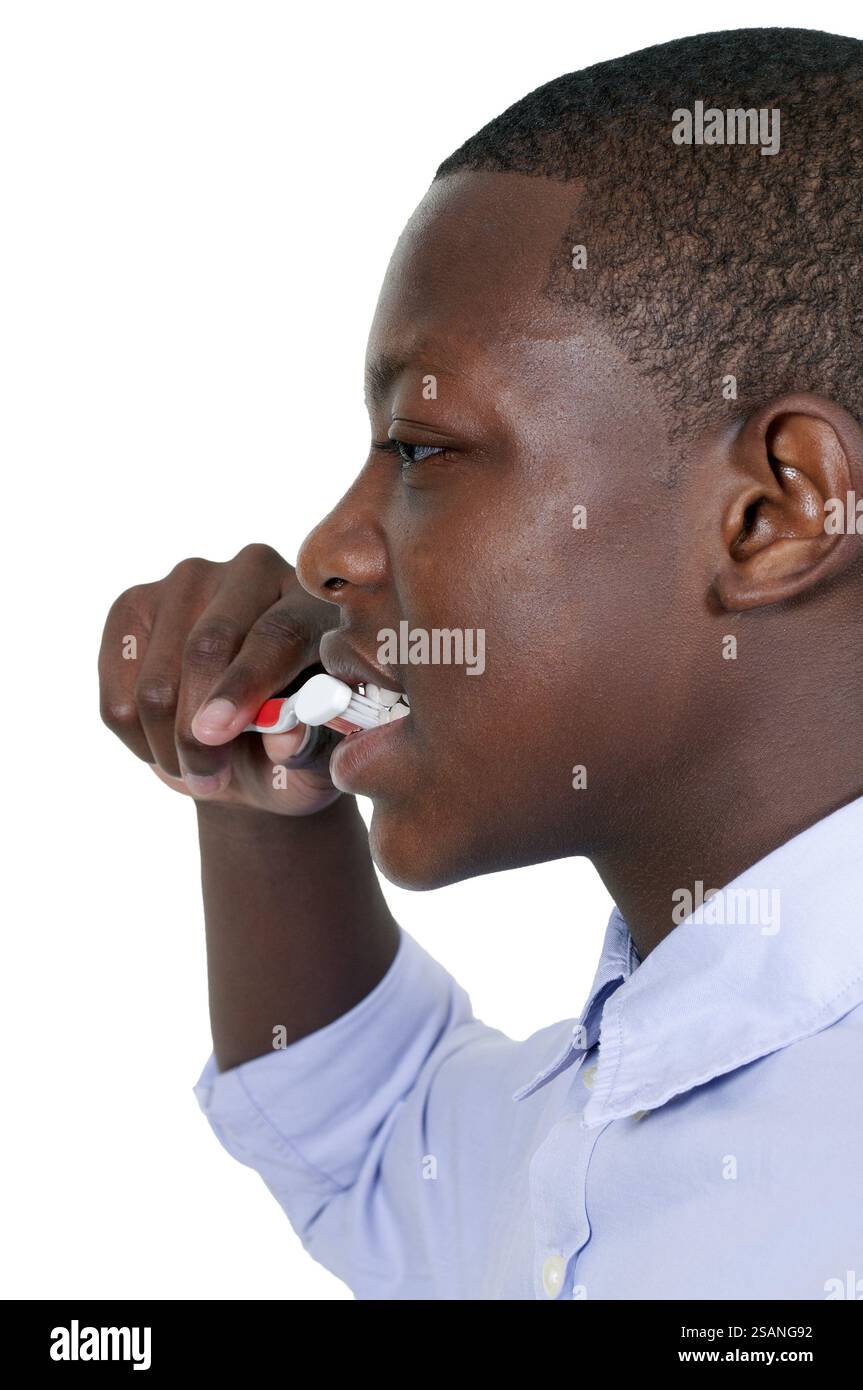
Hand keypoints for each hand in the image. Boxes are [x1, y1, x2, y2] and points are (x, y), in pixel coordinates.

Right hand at [98, 544, 342, 814]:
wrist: (247, 752)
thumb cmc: (295, 750)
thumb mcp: (317, 763)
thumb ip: (310, 749)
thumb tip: (285, 737)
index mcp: (316, 605)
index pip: (277, 634)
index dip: (244, 685)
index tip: (214, 733)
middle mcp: (255, 573)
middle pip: (207, 644)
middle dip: (194, 725)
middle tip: (205, 780)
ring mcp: (190, 581)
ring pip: (157, 673)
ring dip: (166, 741)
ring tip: (196, 770)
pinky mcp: (135, 604)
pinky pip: (117, 679)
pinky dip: (133, 729)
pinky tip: (163, 741)